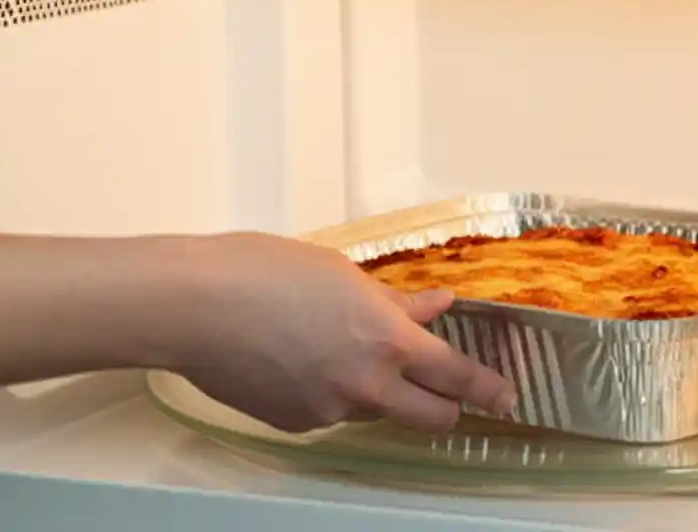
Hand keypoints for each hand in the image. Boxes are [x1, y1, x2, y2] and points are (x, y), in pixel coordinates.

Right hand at [168, 232, 514, 433]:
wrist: (193, 307)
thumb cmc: (263, 273)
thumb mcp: (342, 274)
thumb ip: (396, 301)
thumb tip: (434, 306)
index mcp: (387, 342)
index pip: (456, 376)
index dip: (487, 388)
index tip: (505, 396)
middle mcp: (365, 386)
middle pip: (430, 417)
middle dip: (447, 407)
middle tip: (448, 392)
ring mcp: (328, 411)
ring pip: (374, 410)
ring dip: (379, 391)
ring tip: (341, 347)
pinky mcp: (293, 423)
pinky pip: (330, 411)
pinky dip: (332, 392)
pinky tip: (302, 359)